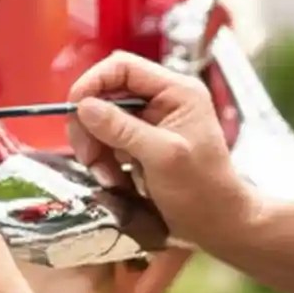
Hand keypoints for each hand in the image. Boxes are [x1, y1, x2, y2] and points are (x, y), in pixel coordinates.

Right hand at [67, 51, 259, 250]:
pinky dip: (102, 160)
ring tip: (106, 175)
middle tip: (87, 155)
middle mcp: (162, 100)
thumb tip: (84, 107)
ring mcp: (150, 121)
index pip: (123, 68)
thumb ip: (123, 129)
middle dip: (90, 124)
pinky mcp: (140, 142)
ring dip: (95, 147)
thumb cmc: (203, 190)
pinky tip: (114, 179)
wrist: (219, 224)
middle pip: (106, 94)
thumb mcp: (162, 157)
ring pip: (102, 120)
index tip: (74, 110)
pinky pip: (107, 141)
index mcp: (176, 91)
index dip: (93, 83)